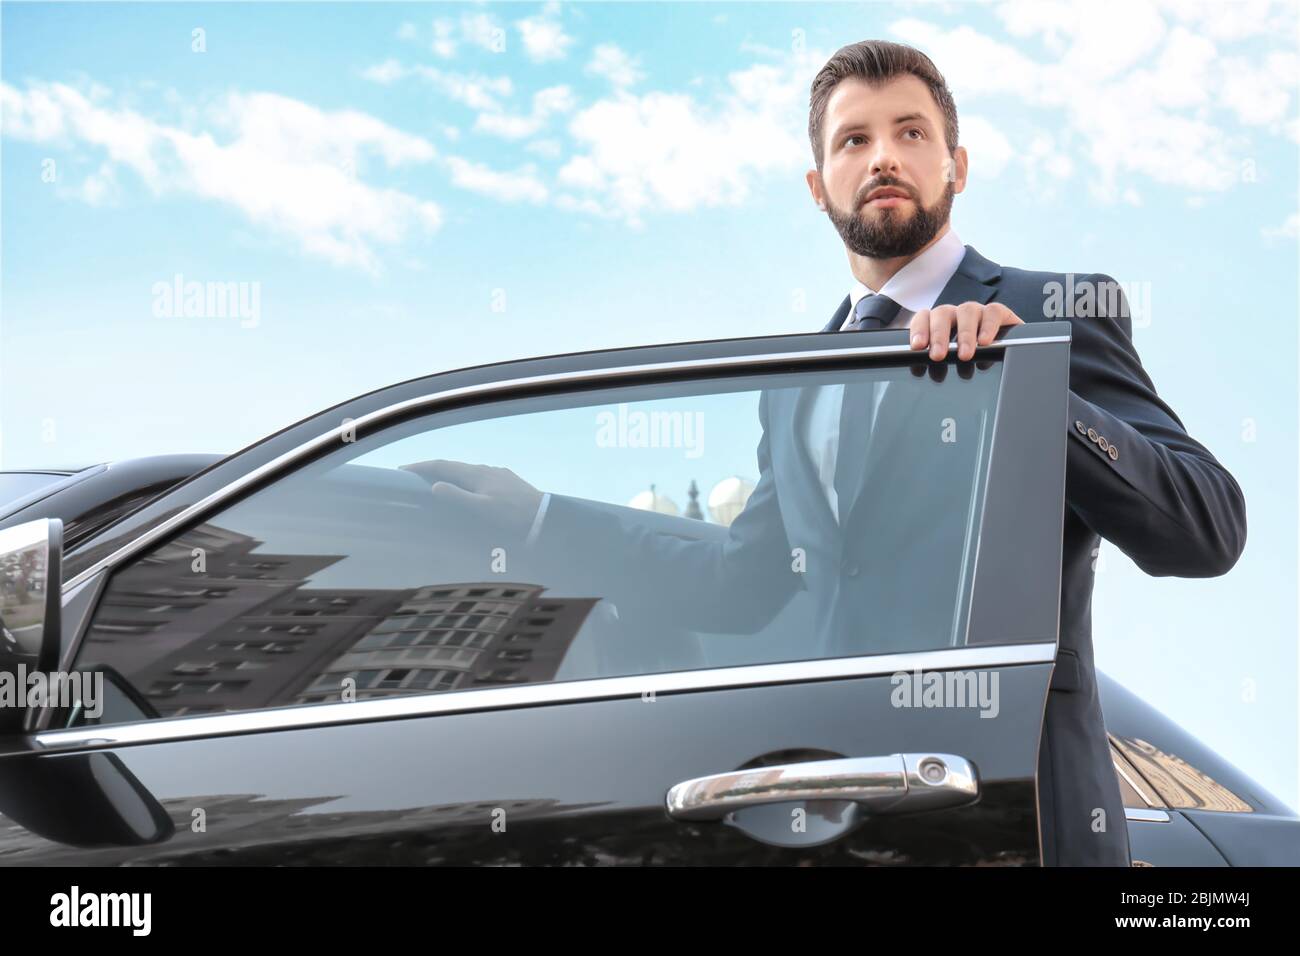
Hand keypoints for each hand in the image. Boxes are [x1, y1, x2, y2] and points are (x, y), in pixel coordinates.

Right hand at [398, 459, 542, 539]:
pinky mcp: (507, 483)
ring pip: (468, 472)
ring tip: (436, 484)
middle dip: (432, 470)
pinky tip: (467, 490)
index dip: (421, 467)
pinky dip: (465, 482)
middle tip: (413, 477)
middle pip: (453, 467)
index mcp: (477, 474)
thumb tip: (434, 486)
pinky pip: (479, 478)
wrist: (546, 517)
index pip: (442, 466)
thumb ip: (458, 498)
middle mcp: (486, 470)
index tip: (402, 471)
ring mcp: (498, 475)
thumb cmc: (514, 516)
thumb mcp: (483, 510)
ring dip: (449, 476)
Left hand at [909, 302, 1023, 361]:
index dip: (918, 329)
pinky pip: (993, 312)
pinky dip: (988, 326)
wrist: (1007, 351)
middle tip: (938, 356)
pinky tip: (985, 342)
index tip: (917, 347)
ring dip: (964, 334)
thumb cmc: (972, 360)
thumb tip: (922, 371)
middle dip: (938, 335)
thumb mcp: (951, 362)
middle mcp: (956, 314)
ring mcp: (977, 312)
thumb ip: (938, 361)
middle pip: (942, 314)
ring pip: (967, 311)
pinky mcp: (999, 313)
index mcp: (938, 323)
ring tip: (964, 355)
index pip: (924, 317)